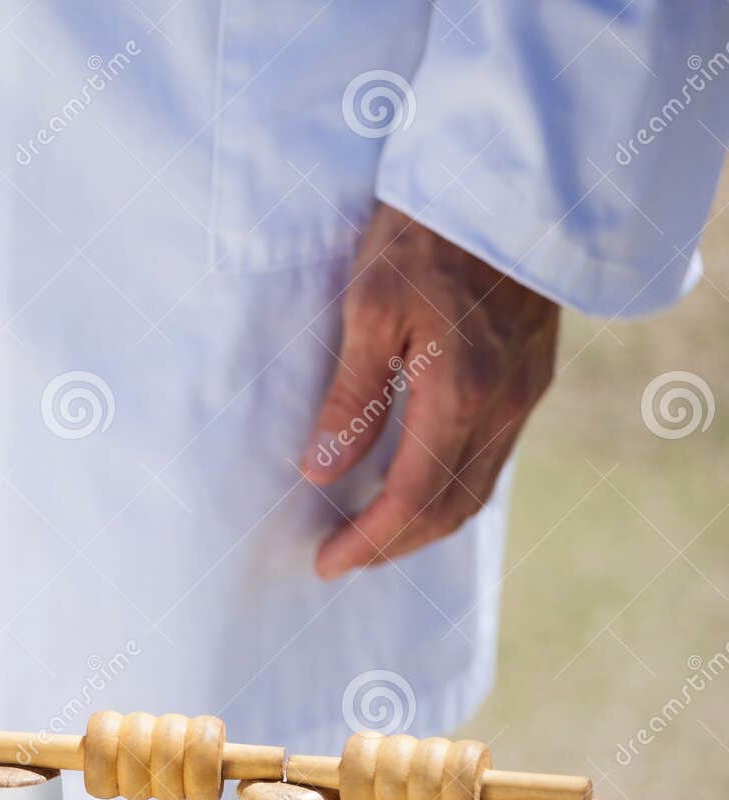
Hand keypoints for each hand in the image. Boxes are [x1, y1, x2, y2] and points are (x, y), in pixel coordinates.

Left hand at [300, 204, 558, 579]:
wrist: (500, 184)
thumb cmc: (423, 236)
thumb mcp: (368, 307)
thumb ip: (351, 397)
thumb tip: (322, 471)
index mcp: (459, 394)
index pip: (410, 498)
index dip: (368, 541)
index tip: (326, 562)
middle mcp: (501, 405)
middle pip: (449, 509)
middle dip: (393, 545)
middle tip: (341, 559)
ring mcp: (524, 394)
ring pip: (477, 490)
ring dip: (423, 524)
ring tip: (372, 536)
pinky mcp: (530, 378)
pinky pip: (493, 459)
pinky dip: (450, 490)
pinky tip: (417, 487)